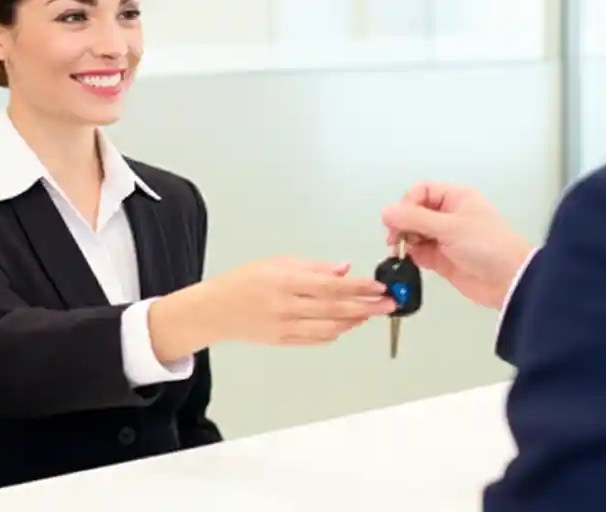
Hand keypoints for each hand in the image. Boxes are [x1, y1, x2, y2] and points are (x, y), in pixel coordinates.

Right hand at [149, 258, 394, 359]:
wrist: (216, 310)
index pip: (331, 286)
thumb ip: (313, 267)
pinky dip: (336, 333)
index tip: (379, 286)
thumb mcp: (278, 263)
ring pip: (330, 328)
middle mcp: (287, 307)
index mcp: (286, 282)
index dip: (359, 288)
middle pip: (336, 309)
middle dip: (367, 306)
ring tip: (372, 313)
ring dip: (354, 321)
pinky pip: (317, 339)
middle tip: (389, 303)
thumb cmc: (245, 282)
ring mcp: (286, 328)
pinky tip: (348, 325)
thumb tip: (344, 268)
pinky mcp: (284, 342)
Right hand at [381, 182, 532, 308]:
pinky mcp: (442, 258)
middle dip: (402, 223)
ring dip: (404, 241)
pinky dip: (411, 256)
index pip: (421, 191)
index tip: (398, 219)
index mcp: (456, 198)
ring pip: (414, 233)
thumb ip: (415, 219)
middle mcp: (449, 215)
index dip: (407, 203)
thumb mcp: (450, 227)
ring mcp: (445, 238)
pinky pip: (419, 252)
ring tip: (401, 249)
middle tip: (395, 237)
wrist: (509, 281)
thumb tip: (387, 211)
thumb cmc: (490, 247)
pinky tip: (409, 260)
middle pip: (414, 212)